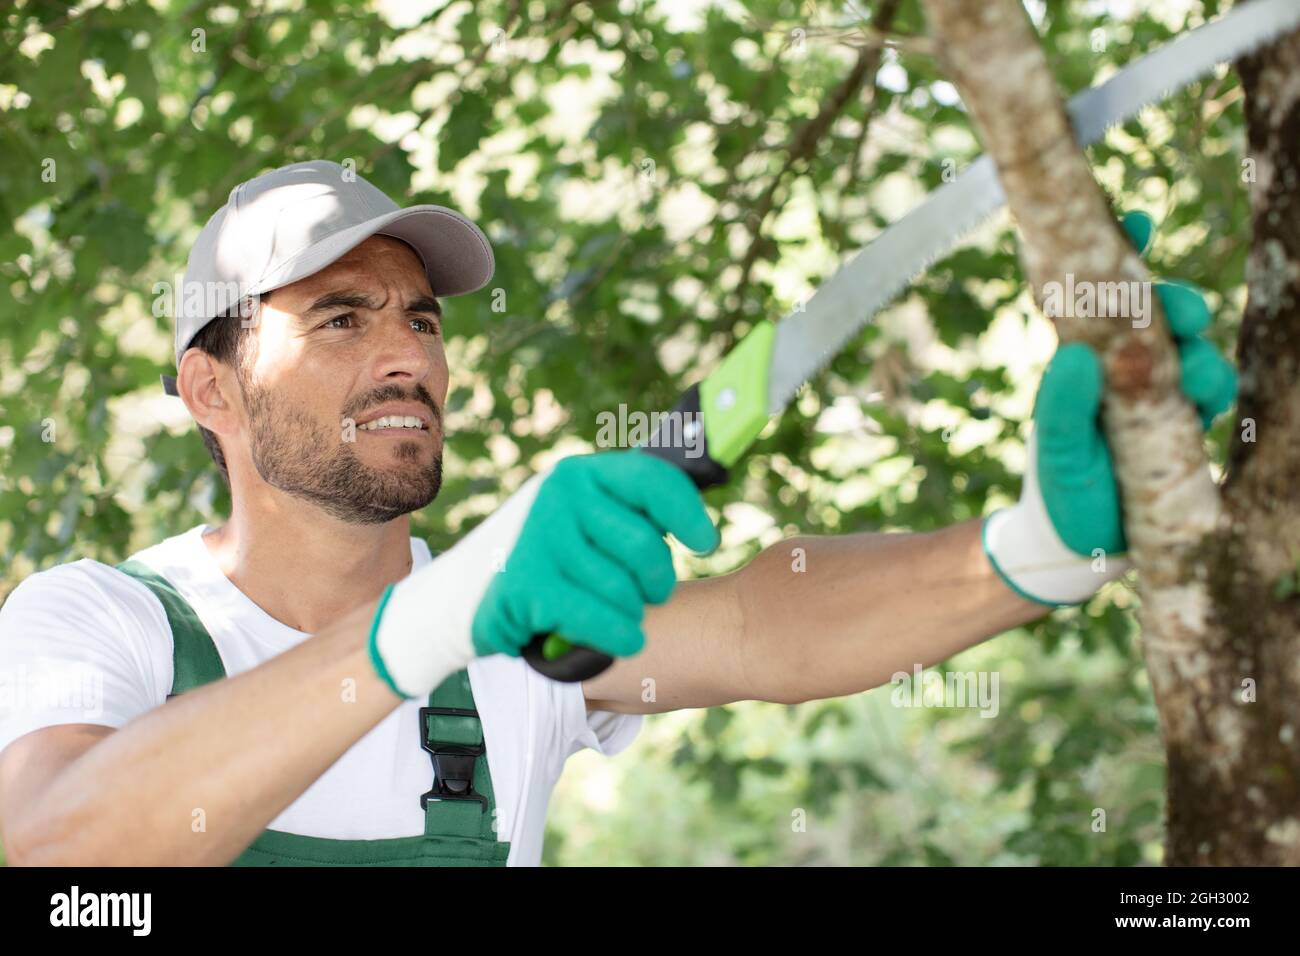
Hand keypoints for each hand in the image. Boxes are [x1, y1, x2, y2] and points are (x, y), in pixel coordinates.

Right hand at [472, 449, 718, 657]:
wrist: (463, 598)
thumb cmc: (543, 560)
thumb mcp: (579, 521)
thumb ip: (627, 513)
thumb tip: (699, 524)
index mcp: (579, 474)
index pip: (652, 481)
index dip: (688, 514)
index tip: (706, 542)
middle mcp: (558, 496)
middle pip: (646, 545)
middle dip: (657, 581)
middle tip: (649, 594)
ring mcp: (539, 538)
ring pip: (624, 589)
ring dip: (632, 614)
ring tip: (618, 616)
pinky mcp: (527, 583)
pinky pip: (599, 617)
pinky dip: (620, 635)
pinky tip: (625, 641)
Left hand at [982, 211, 1236, 605]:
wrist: (1079, 548)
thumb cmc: (1058, 490)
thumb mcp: (1054, 447)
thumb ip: (1059, 405)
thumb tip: (1076, 356)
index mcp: (1087, 363)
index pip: (1105, 300)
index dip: (1123, 257)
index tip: (1137, 218)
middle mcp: (1126, 373)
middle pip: (1162, 320)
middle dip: (1178, 306)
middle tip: (1182, 313)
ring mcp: (1160, 398)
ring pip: (1195, 354)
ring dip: (1201, 352)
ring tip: (1195, 370)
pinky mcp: (1185, 427)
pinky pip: (1211, 395)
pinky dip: (1216, 388)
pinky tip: (1209, 396)